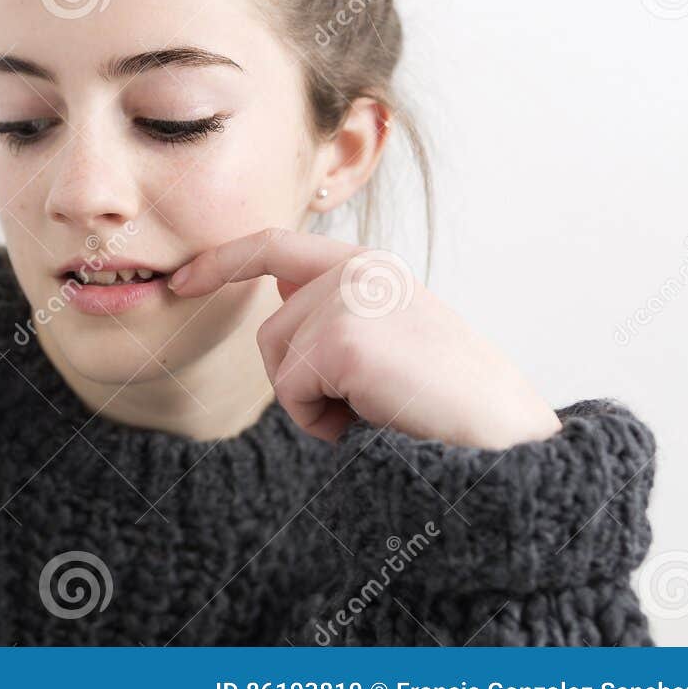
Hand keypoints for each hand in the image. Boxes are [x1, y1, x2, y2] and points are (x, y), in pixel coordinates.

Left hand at [167, 228, 562, 448]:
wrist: (505, 442)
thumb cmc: (446, 403)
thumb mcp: (387, 339)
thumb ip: (336, 311)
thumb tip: (279, 294)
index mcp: (369, 267)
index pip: (276, 246)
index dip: (223, 260)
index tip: (182, 278)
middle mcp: (359, 270)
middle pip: (270, 332)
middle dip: (302, 383)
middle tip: (370, 400)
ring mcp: (351, 299)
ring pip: (277, 362)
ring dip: (316, 404)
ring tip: (379, 407)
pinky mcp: (343, 338)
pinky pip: (292, 392)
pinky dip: (321, 421)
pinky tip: (375, 419)